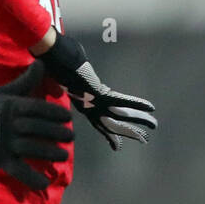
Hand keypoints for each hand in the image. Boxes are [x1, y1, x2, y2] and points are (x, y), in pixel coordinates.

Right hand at [0, 61, 73, 188]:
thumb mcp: (5, 92)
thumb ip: (26, 81)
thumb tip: (42, 62)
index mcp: (13, 107)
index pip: (38, 109)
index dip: (55, 113)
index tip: (68, 118)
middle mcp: (10, 124)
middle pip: (38, 129)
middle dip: (57, 133)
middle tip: (71, 137)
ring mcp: (5, 143)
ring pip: (32, 148)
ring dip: (50, 153)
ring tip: (63, 155)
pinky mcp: (0, 160)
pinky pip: (18, 170)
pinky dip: (32, 178)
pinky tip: (45, 183)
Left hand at [39, 33, 155, 150]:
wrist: (51, 57)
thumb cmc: (55, 61)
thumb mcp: (64, 75)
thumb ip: (66, 81)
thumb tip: (60, 86)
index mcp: (82, 104)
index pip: (99, 122)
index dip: (109, 134)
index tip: (117, 146)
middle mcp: (89, 107)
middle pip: (113, 124)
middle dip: (129, 132)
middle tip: (144, 139)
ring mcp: (93, 102)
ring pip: (120, 116)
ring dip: (139, 120)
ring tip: (154, 125)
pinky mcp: (98, 95)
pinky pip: (121, 101)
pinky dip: (137, 104)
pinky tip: (150, 108)